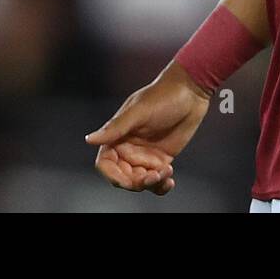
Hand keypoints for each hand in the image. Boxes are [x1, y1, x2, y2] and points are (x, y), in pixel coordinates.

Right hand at [84, 63, 211, 195]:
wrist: (190, 91)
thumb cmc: (162, 96)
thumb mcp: (138, 112)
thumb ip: (115, 128)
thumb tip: (89, 140)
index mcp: (118, 135)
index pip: (105, 163)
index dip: (113, 175)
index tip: (129, 181)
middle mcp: (128, 147)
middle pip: (123, 177)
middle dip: (137, 182)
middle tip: (155, 175)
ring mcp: (145, 155)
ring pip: (140, 182)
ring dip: (151, 183)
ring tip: (166, 171)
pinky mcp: (162, 159)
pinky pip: (156, 181)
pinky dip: (160, 186)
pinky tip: (170, 181)